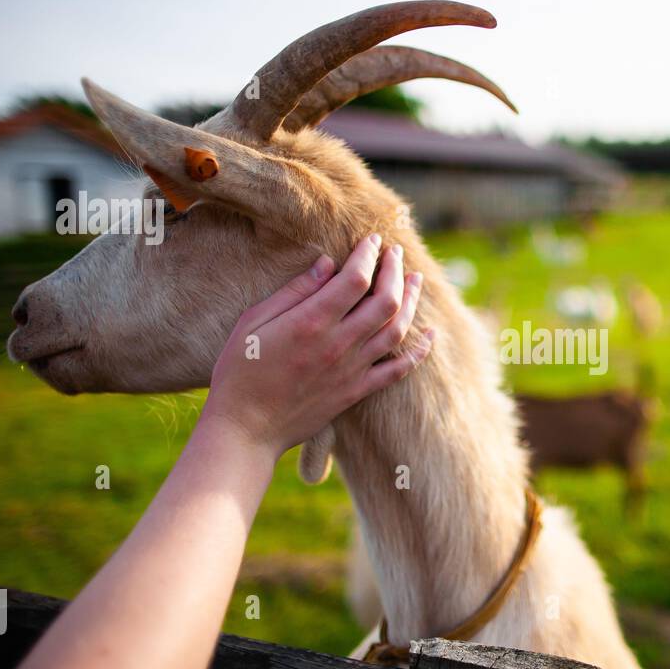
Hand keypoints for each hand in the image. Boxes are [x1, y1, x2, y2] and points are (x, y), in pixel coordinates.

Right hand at [201, 233, 431, 458]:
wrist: (246, 428)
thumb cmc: (240, 371)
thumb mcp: (254, 322)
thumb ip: (294, 292)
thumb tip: (327, 263)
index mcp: (310, 322)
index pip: (356, 278)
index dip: (369, 254)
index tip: (373, 240)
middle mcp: (338, 344)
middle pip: (385, 300)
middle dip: (396, 271)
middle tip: (396, 254)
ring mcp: (351, 370)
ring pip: (396, 330)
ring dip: (411, 301)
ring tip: (416, 280)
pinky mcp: (356, 392)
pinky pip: (397, 370)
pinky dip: (418, 351)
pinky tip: (429, 335)